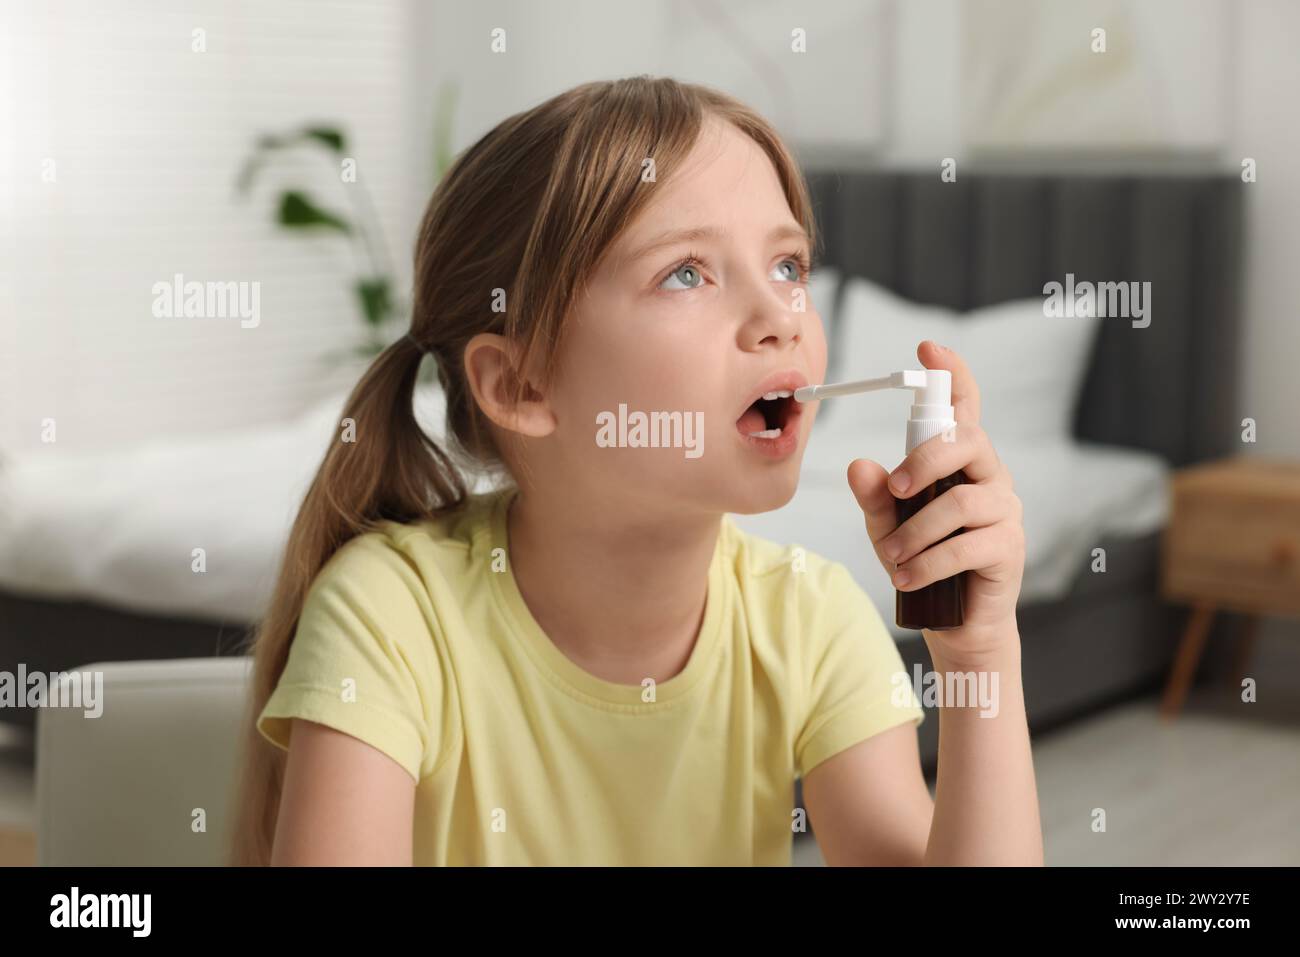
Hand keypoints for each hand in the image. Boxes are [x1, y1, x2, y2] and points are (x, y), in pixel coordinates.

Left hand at [846, 341, 1024, 664]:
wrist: (954, 621)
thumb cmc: (920, 560)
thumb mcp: (886, 526)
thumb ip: (875, 495)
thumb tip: (858, 464)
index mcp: (960, 461)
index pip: (964, 407)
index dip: (952, 375)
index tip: (928, 348)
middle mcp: (989, 475)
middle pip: (967, 441)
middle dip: (924, 461)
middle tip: (894, 489)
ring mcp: (1004, 510)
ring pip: (960, 502)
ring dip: (916, 532)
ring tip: (891, 558)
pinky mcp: (1009, 547)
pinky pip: (967, 546)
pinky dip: (928, 564)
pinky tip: (906, 578)